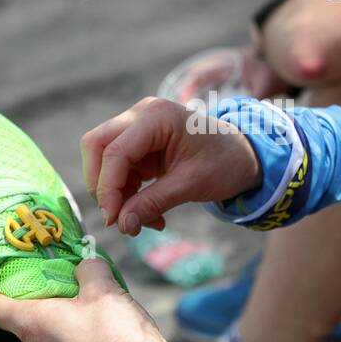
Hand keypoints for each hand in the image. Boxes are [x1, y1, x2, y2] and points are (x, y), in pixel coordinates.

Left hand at [0, 259, 197, 341]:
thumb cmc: (117, 333)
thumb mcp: (103, 287)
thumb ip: (88, 268)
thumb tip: (84, 266)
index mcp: (31, 324)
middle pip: (16, 315)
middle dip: (26, 290)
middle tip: (41, 267)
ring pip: (39, 328)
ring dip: (50, 307)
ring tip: (72, 286)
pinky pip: (57, 341)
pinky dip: (64, 323)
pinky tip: (87, 310)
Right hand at [80, 96, 259, 234]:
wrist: (244, 155)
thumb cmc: (225, 163)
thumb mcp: (191, 185)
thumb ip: (153, 203)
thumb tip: (122, 225)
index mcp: (157, 117)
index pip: (114, 151)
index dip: (107, 187)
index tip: (114, 219)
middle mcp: (141, 115)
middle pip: (96, 145)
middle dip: (101, 184)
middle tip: (116, 216)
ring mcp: (138, 127)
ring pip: (104, 159)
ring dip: (116, 193)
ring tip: (140, 220)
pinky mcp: (140, 145)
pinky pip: (119, 170)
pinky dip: (127, 194)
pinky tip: (148, 213)